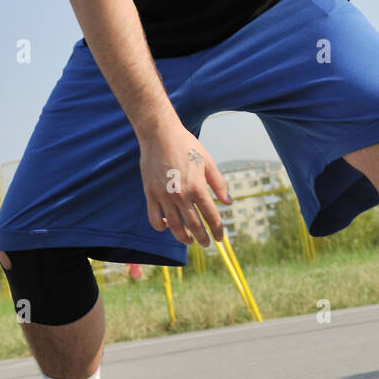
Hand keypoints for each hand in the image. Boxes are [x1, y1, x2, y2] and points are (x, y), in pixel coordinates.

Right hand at [139, 125, 230, 246]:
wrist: (159, 134)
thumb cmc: (186, 145)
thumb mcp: (207, 161)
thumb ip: (219, 183)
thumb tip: (228, 203)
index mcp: (198, 187)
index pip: (211, 217)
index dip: (217, 230)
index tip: (220, 238)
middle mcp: (181, 195)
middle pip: (195, 226)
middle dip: (203, 238)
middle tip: (207, 244)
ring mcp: (164, 196)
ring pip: (175, 227)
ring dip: (184, 238)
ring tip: (189, 241)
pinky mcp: (150, 194)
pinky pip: (155, 219)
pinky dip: (162, 227)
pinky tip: (168, 225)